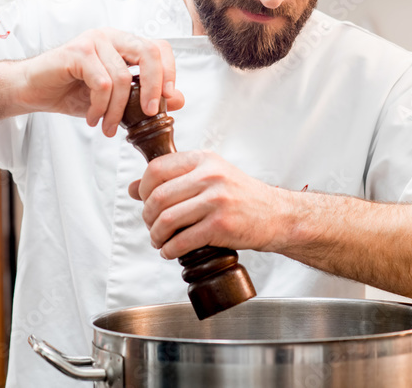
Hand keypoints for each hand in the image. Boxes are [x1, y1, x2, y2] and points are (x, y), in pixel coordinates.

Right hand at [14, 28, 184, 136]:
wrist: (32, 90)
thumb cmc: (72, 92)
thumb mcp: (115, 99)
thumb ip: (145, 96)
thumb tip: (180, 100)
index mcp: (123, 43)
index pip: (158, 47)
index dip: (169, 71)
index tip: (169, 99)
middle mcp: (111, 37)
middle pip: (149, 53)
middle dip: (155, 87)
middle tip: (151, 114)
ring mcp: (93, 41)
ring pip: (123, 77)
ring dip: (118, 110)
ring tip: (108, 127)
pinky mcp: (77, 52)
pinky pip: (102, 83)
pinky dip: (100, 107)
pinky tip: (92, 118)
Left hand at [128, 150, 288, 258]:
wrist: (278, 215)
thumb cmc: (242, 196)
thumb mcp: (210, 176)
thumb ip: (174, 179)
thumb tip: (134, 188)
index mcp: (204, 160)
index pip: (157, 169)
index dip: (143, 188)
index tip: (145, 202)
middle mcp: (210, 176)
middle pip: (158, 197)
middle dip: (148, 217)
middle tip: (152, 226)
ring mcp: (217, 200)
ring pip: (167, 219)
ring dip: (156, 235)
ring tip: (160, 240)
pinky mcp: (222, 226)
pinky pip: (183, 240)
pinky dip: (170, 249)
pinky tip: (171, 251)